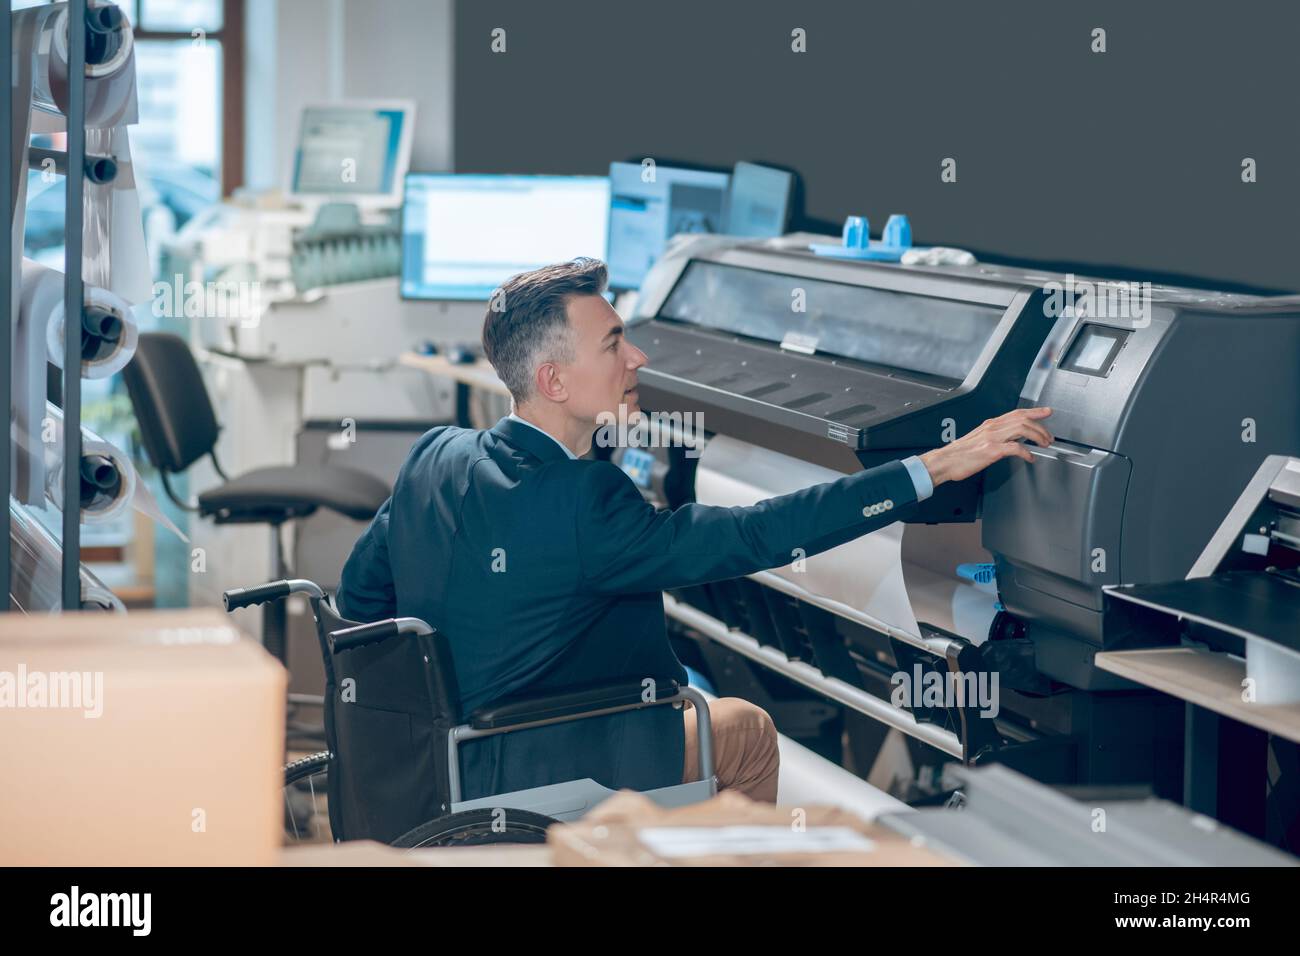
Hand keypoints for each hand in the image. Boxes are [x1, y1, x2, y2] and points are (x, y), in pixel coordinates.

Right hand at [919, 407, 1052, 486]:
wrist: (944, 462)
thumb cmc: (958, 454)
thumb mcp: (977, 439)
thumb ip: (993, 437)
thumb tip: (1008, 441)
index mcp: (990, 425)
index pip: (1016, 413)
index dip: (1034, 411)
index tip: (1046, 412)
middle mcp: (992, 428)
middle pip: (1023, 419)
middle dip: (1041, 427)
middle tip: (1049, 436)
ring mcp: (992, 438)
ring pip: (1022, 429)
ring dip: (1037, 436)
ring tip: (1043, 444)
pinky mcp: (991, 451)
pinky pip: (1015, 448)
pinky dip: (1027, 453)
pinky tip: (1030, 458)